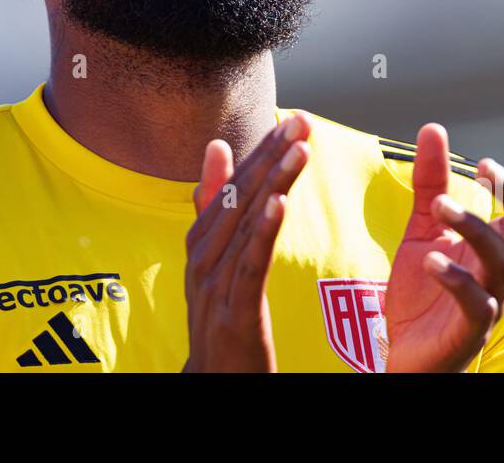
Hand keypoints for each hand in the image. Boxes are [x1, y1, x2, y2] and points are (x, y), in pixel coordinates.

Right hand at [181, 113, 312, 371]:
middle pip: (240, 198)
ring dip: (272, 183)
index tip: (292, 120)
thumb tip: (217, 147)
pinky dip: (261, 233)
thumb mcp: (214, 260)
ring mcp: (214, 287)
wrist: (212, 384)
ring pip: (245, 225)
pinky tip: (279, 205)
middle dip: (271, 156)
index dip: (263, 151)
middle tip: (301, 122)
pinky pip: (247, 267)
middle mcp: (202, 258)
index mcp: (201, 243)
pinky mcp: (232, 314)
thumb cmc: (217, 319)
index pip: (235, 187)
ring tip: (298, 150)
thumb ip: (216, 205)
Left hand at [385, 125, 503, 372]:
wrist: (410, 355)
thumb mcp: (424, 228)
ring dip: (473, 226)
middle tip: (483, 164)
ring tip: (440, 206)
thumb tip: (434, 127)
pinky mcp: (471, 330)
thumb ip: (432, 183)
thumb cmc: (425, 291)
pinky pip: (476, 303)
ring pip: (501, 259)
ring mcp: (492, 300)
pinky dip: (456, 279)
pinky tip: (432, 260)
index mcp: (499, 242)